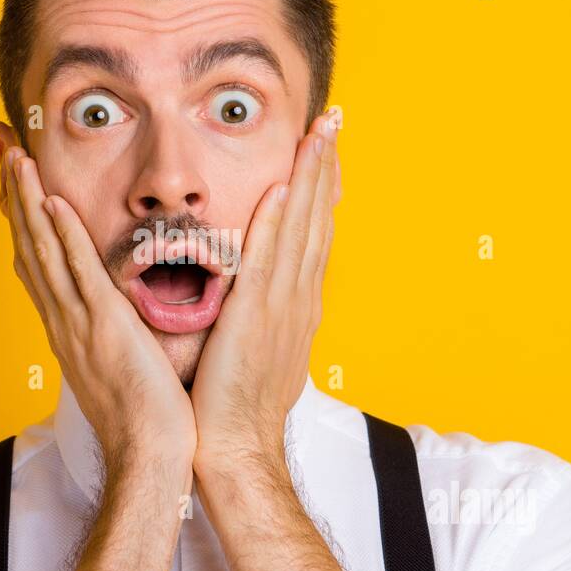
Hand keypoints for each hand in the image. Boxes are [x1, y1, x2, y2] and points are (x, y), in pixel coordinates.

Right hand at [0, 143, 196, 490]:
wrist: (149, 455)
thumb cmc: (144, 417)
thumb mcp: (119, 363)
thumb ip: (111, 330)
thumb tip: (115, 311)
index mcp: (67, 326)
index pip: (37, 258)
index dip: (23, 214)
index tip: (15, 174)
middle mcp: (62, 319)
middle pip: (28, 243)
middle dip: (13, 191)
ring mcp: (79, 322)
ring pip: (43, 250)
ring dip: (28, 201)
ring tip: (16, 155)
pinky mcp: (104, 327)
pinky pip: (78, 273)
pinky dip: (62, 237)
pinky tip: (53, 202)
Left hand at [189, 107, 341, 480]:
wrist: (236, 449)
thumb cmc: (237, 407)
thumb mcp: (258, 351)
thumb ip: (261, 315)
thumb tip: (257, 296)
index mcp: (297, 303)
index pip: (311, 233)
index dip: (319, 188)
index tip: (323, 149)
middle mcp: (299, 297)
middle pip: (316, 219)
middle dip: (325, 167)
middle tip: (333, 120)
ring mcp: (282, 305)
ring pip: (300, 228)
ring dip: (311, 178)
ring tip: (320, 133)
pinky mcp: (257, 316)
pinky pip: (268, 259)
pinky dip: (278, 223)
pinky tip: (281, 188)